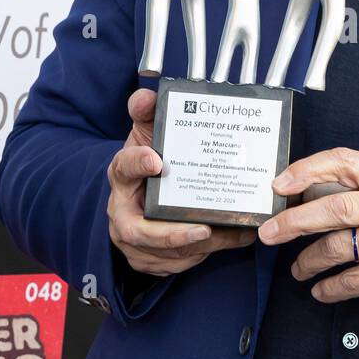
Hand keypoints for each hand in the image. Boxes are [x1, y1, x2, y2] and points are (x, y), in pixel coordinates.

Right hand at [107, 87, 255, 276]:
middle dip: (171, 234)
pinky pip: (177, 263)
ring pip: (164, 252)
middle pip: (138, 231)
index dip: (136, 164)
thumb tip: (145, 95)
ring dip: (198, 247)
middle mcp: (122, 211)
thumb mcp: (147, 134)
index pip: (122, 168)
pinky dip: (207, 253)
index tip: (156, 160)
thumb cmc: (149, 161)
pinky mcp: (149, 258)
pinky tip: (235, 238)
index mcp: (123, 176)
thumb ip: (147, 113)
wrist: (139, 194)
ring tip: (232, 234)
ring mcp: (133, 240)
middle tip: (203, 230)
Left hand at [257, 147, 358, 306]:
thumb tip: (299, 195)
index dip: (307, 170)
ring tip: (298, 268)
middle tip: (269, 233)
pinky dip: (329, 288)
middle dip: (295, 222)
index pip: (343, 161)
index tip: (280, 184)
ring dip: (309, 261)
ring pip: (338, 249)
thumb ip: (356, 187)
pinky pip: (351, 281)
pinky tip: (320, 289)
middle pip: (336, 208)